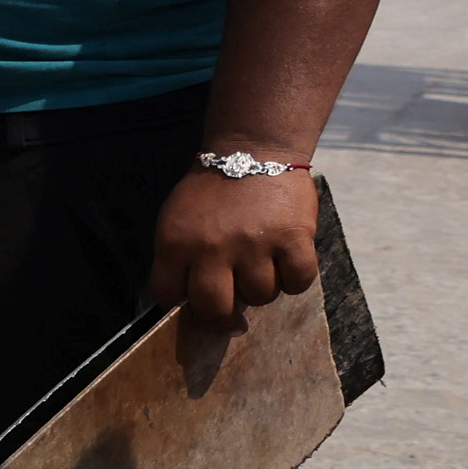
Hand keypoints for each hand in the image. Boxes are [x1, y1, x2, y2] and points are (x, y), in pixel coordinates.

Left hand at [146, 162, 318, 333]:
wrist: (253, 150)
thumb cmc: (212, 192)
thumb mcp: (175, 221)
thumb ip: (176, 260)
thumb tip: (187, 304)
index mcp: (175, 244)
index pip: (168, 296)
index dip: (183, 306)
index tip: (196, 303)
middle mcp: (212, 248)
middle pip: (215, 309)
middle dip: (222, 318)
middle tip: (232, 314)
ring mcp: (254, 244)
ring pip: (261, 297)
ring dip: (263, 289)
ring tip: (261, 266)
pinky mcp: (293, 238)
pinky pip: (298, 282)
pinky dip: (296, 280)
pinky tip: (288, 263)